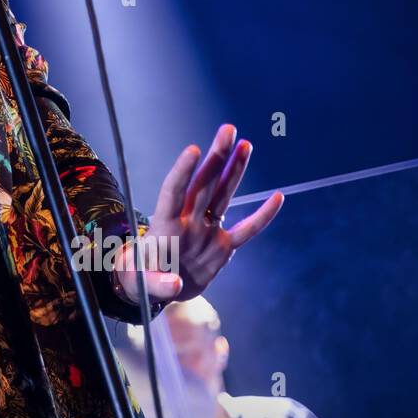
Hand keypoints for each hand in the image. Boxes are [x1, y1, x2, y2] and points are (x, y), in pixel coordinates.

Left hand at [117, 123, 284, 304]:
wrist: (155, 287)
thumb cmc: (139, 279)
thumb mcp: (141, 284)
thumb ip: (158, 285)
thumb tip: (175, 285)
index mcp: (164, 225)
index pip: (173, 192)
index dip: (182, 172)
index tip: (193, 150)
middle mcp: (188, 221)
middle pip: (203, 184)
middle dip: (216, 157)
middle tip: (228, 129)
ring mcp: (206, 231)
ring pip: (223, 195)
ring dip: (234, 170)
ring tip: (244, 144)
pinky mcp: (222, 247)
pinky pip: (246, 230)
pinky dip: (261, 216)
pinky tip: (277, 198)